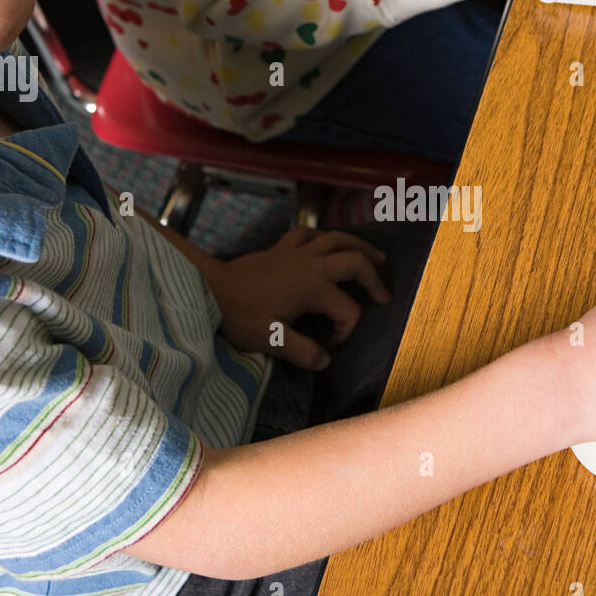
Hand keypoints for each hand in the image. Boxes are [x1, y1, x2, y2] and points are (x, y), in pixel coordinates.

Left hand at [207, 227, 390, 369]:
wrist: (210, 287)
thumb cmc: (240, 314)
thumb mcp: (272, 340)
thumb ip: (303, 352)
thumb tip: (325, 361)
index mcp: (313, 287)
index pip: (347, 310)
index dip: (344, 331)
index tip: (327, 346)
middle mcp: (311, 264)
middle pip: (355, 263)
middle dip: (375, 279)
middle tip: (385, 296)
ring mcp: (297, 252)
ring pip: (337, 239)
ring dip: (360, 247)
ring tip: (378, 257)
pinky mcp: (281, 247)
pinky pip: (310, 234)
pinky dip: (324, 237)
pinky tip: (328, 243)